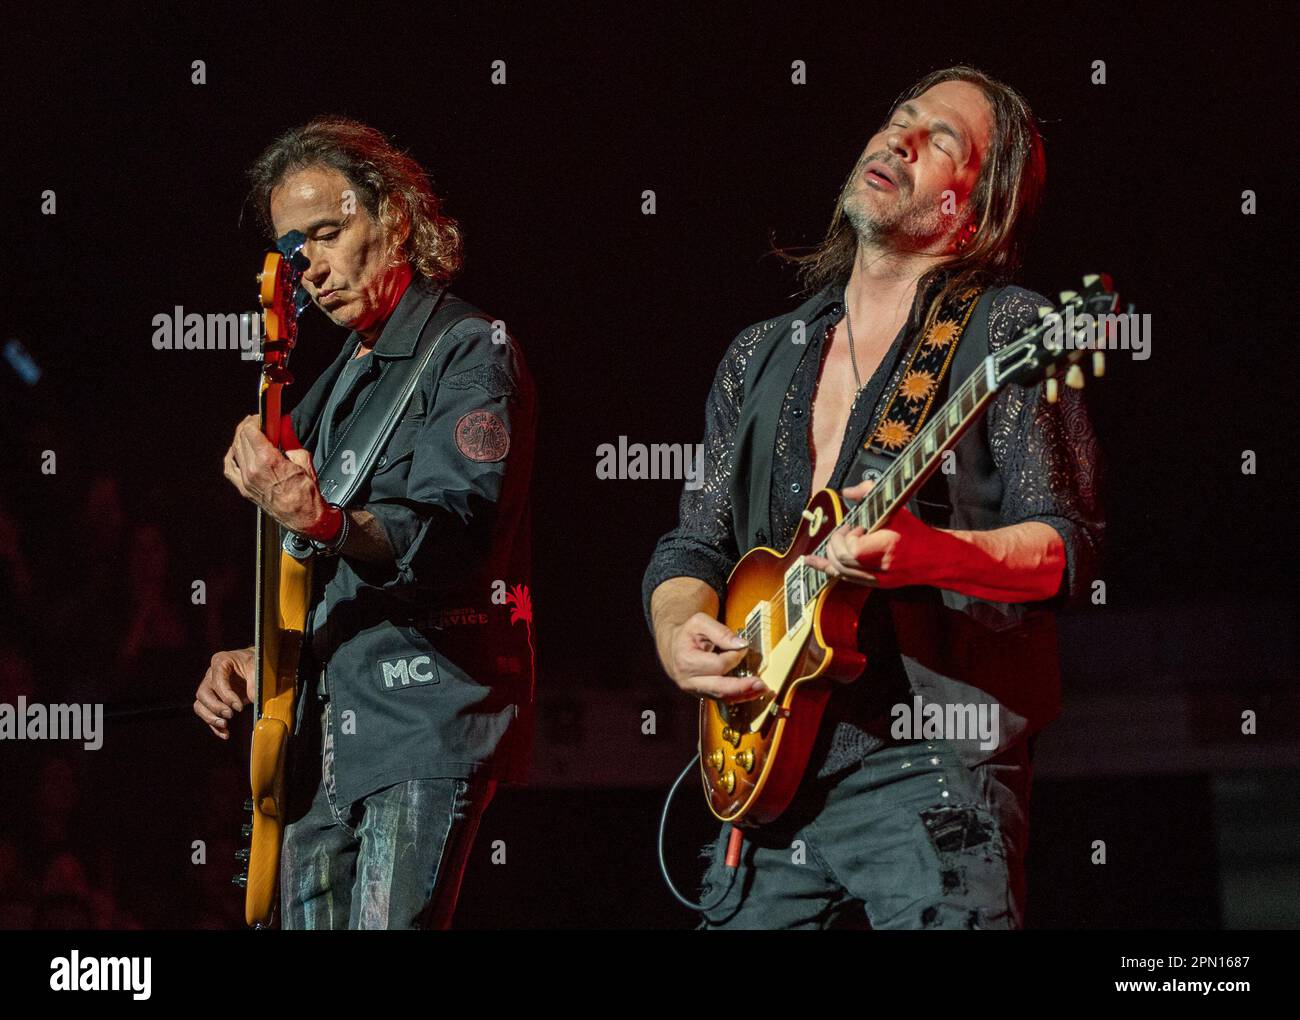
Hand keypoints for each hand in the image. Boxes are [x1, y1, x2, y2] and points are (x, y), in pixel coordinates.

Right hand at [194, 647, 255, 739]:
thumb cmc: (254, 663)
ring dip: (210, 718)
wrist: (254, 665)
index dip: (226, 695)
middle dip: (216, 707)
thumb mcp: (257, 667)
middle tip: (230, 715)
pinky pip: (206, 714)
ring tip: (225, 725)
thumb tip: (253, 699)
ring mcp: (209, 688)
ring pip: (200, 705)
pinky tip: (225, 733)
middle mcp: (210, 675)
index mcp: (220, 661)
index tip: (239, 707)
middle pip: (203, 694)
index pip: (217, 680)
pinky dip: (214, 726)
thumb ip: (254, 682)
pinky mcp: (212, 701)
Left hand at [222, 415, 338, 540]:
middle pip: (241, 438)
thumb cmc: (306, 494)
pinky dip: (232, 455)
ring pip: (235, 449)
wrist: (304, 518)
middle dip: (249, 426)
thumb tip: (284, 425)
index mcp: (267, 461)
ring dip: (241, 438)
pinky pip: (229, 467)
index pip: (251, 431)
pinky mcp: (243, 488)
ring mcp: (245, 480)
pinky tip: (238, 450)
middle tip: (260, 422)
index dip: (256, 419)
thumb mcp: (303, 460)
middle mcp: (252, 470)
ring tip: (252, 434)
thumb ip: (290, 439)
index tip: (262, 416)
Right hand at [662, 612, 766, 702]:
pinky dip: (738, 696)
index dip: (734, 657)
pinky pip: (721, 698)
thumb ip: (721, 632)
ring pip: (722, 697)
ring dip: (744, 695)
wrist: (673, 645)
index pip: (718, 665)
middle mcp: (689, 680)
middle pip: (720, 688)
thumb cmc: (687, 633)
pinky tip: (752, 692)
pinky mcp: (701, 694)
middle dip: (742, 687)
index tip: (743, 647)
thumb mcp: (700, 622)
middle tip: (760, 683)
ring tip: (761, 689)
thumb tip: (741, 645)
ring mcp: (694, 690)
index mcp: (686, 661)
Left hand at [803, 480, 959, 588]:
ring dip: (830, 555)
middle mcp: (880, 567)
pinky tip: (813, 562)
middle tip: (844, 531)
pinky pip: (845, 579)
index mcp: (885, 548)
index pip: (853, 548)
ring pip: (841, 572)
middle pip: (843, 561)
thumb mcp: (896, 506)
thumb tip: (846, 491)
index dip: (848, 535)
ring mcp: (877, 579)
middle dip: (836, 543)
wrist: (936, 558)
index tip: (856, 526)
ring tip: (832, 543)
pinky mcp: (875, 584)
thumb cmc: (916, 533)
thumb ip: (869, 492)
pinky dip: (828, 569)